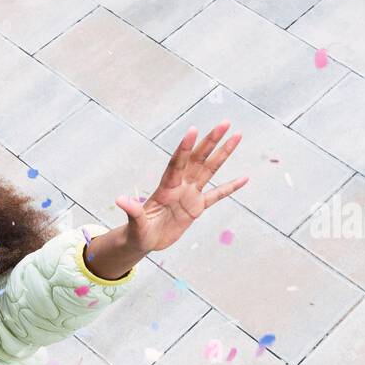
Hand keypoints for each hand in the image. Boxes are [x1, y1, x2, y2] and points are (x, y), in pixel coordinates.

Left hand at [116, 121, 248, 254]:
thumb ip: (133, 211)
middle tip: (225, 123)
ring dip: (223, 153)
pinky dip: (230, 187)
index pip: (177, 164)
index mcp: (166, 188)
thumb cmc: (138, 232)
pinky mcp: (197, 207)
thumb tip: (120, 200)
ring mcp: (190, 194)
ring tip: (237, 136)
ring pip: (210, 170)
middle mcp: (180, 186)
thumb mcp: (136, 225)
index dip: (185, 148)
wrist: (145, 241)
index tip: (192, 130)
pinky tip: (244, 178)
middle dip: (211, 141)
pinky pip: (217, 195)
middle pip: (198, 159)